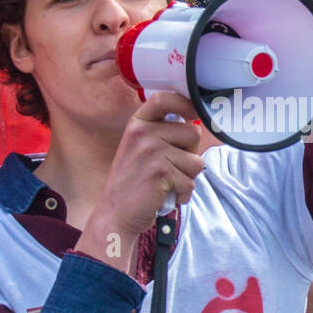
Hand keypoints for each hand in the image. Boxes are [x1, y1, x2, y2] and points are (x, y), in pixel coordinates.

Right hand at [80, 91, 204, 261]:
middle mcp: (143, 133)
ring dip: (187, 178)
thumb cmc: (133, 183)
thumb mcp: (140, 148)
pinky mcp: (161, 172)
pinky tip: (165, 195)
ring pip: (196, 161)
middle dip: (190, 154)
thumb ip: (161, 133)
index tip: (192, 114)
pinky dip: (183, 194)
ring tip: (166, 184)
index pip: (164, 99)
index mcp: (138, 124)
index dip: (184, 103)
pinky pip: (191, 181)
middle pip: (193, 133)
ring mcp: (151, 151)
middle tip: (170, 168)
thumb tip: (196, 121)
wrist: (115, 213)